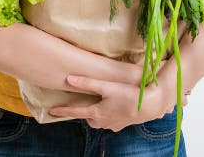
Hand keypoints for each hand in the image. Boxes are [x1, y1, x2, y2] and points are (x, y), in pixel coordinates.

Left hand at [49, 74, 187, 131]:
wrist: (152, 105)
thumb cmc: (129, 94)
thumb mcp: (107, 86)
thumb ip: (87, 83)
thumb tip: (68, 79)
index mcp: (97, 113)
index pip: (75, 112)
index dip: (63, 111)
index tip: (51, 111)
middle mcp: (104, 121)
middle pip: (89, 117)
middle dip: (85, 111)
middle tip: (83, 102)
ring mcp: (114, 124)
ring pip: (100, 120)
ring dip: (98, 113)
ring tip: (100, 103)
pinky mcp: (124, 123)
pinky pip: (112, 120)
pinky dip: (110, 114)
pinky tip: (116, 107)